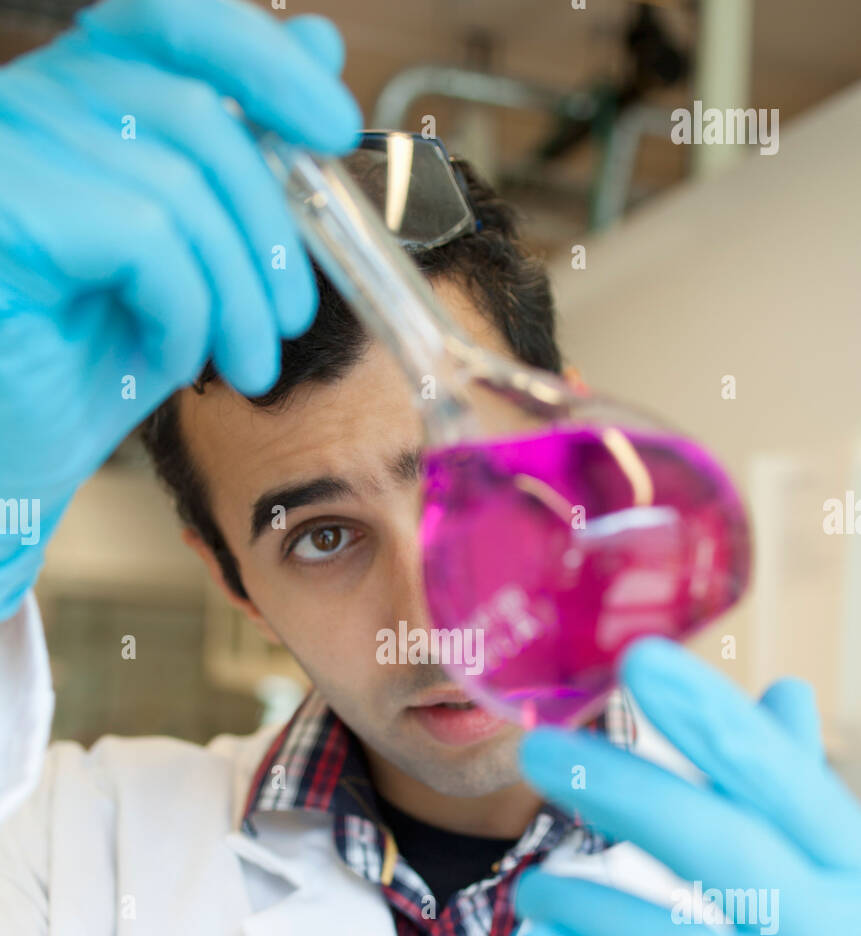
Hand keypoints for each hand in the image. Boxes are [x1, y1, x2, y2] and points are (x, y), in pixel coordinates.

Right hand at [0, 0, 360, 616]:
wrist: (24, 447)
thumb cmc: (101, 354)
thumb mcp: (199, 250)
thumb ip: (249, 150)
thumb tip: (318, 43)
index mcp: (85, 90)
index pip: (179, 21)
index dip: (267, 62)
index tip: (335, 126)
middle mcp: (36, 97)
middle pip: (200, 117)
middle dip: (271, 233)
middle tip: (289, 319)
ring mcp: (13, 147)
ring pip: (181, 189)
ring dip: (238, 296)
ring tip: (245, 363)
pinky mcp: (10, 208)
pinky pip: (146, 239)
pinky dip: (186, 313)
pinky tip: (175, 360)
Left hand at [514, 636, 860, 935]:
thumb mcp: (842, 906)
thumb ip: (803, 806)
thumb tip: (781, 695)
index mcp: (856, 893)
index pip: (789, 788)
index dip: (715, 721)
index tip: (645, 657)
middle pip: (721, 849)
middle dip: (623, 787)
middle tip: (539, 751)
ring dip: (583, 898)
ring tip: (534, 886)